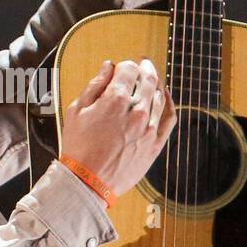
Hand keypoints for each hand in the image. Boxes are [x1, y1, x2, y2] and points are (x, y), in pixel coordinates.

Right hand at [60, 58, 176, 201]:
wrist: (87, 182)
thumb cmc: (79, 149)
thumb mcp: (77, 111)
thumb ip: (94, 85)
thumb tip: (107, 68)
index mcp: (115, 100)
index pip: (128, 69)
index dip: (124, 65)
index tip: (121, 67)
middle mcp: (137, 111)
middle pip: (148, 78)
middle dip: (145, 68)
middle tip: (143, 64)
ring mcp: (149, 128)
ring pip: (160, 95)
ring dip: (155, 84)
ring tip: (149, 81)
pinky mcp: (155, 144)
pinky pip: (169, 117)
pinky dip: (168, 103)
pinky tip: (164, 97)